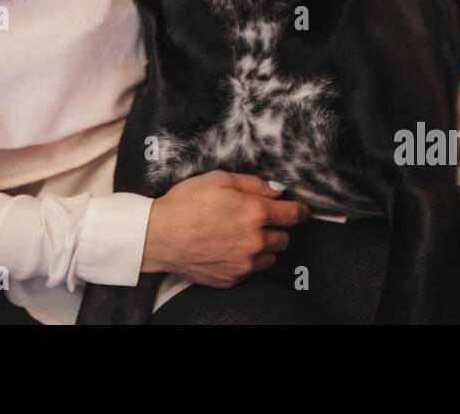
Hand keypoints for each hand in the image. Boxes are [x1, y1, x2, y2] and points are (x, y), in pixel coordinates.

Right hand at [141, 171, 309, 286]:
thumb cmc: (186, 203)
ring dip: (264, 247)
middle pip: (284, 238)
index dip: (300, 211)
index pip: (293, 215)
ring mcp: (244, 264)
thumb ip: (254, 183)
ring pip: (270, 258)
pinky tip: (228, 249)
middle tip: (260, 220)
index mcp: (255, 213)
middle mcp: (255, 241)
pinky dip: (246, 261)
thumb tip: (277, 189)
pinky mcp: (231, 279)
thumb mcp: (220, 179)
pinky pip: (250, 271)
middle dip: (278, 228)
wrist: (159, 236)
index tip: (300, 210)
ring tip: (242, 236)